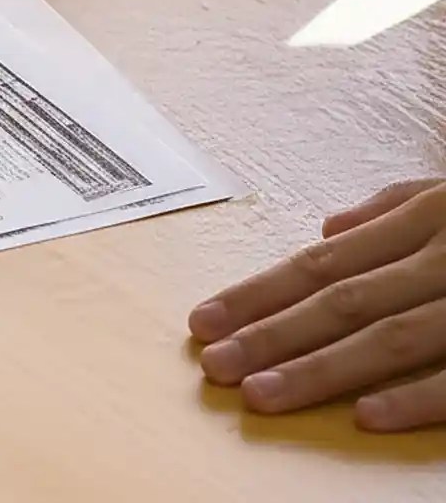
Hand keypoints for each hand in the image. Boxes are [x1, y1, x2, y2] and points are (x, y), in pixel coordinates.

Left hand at [189, 178, 445, 430]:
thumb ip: (395, 206)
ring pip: (389, 336)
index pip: (322, 263)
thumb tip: (328, 228)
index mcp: (425, 220)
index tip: (202, 322)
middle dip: (271, 334)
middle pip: (342, 301)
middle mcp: (441, 257)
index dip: (257, 294)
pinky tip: (363, 417)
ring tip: (260, 394)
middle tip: (214, 364)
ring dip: (319, 368)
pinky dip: (416, 397)